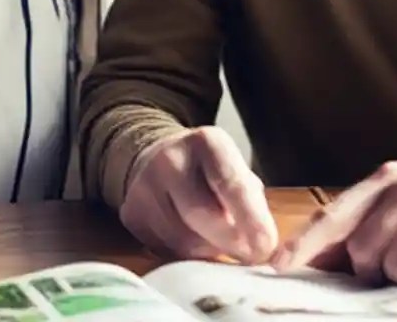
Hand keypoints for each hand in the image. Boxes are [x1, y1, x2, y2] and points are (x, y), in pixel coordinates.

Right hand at [119, 126, 278, 263]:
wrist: (156, 158)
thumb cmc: (210, 172)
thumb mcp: (236, 171)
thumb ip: (251, 203)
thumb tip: (261, 247)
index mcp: (207, 142)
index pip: (230, 183)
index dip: (250, 218)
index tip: (265, 245)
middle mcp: (170, 159)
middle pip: (202, 215)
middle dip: (230, 241)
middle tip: (249, 252)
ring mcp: (144, 186)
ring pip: (184, 240)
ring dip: (207, 248)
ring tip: (213, 234)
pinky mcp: (131, 214)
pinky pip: (164, 249)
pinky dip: (184, 252)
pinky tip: (189, 234)